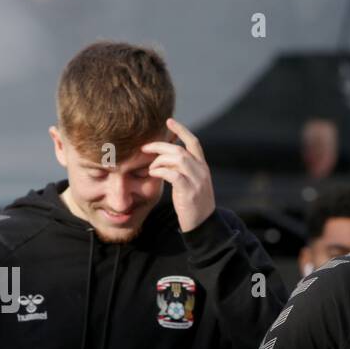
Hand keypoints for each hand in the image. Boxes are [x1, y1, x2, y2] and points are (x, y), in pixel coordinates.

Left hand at [142, 118, 214, 232]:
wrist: (204, 226)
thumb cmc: (194, 206)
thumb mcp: (193, 184)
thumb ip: (184, 171)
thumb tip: (167, 160)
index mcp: (203, 167)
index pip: (194, 142)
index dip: (181, 130)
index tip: (168, 121)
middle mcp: (202, 171)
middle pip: (180, 149)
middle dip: (160, 146)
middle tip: (145, 148)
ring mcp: (197, 181)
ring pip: (178, 159)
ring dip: (160, 160)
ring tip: (150, 167)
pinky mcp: (189, 192)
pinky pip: (173, 174)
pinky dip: (161, 171)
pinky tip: (153, 174)